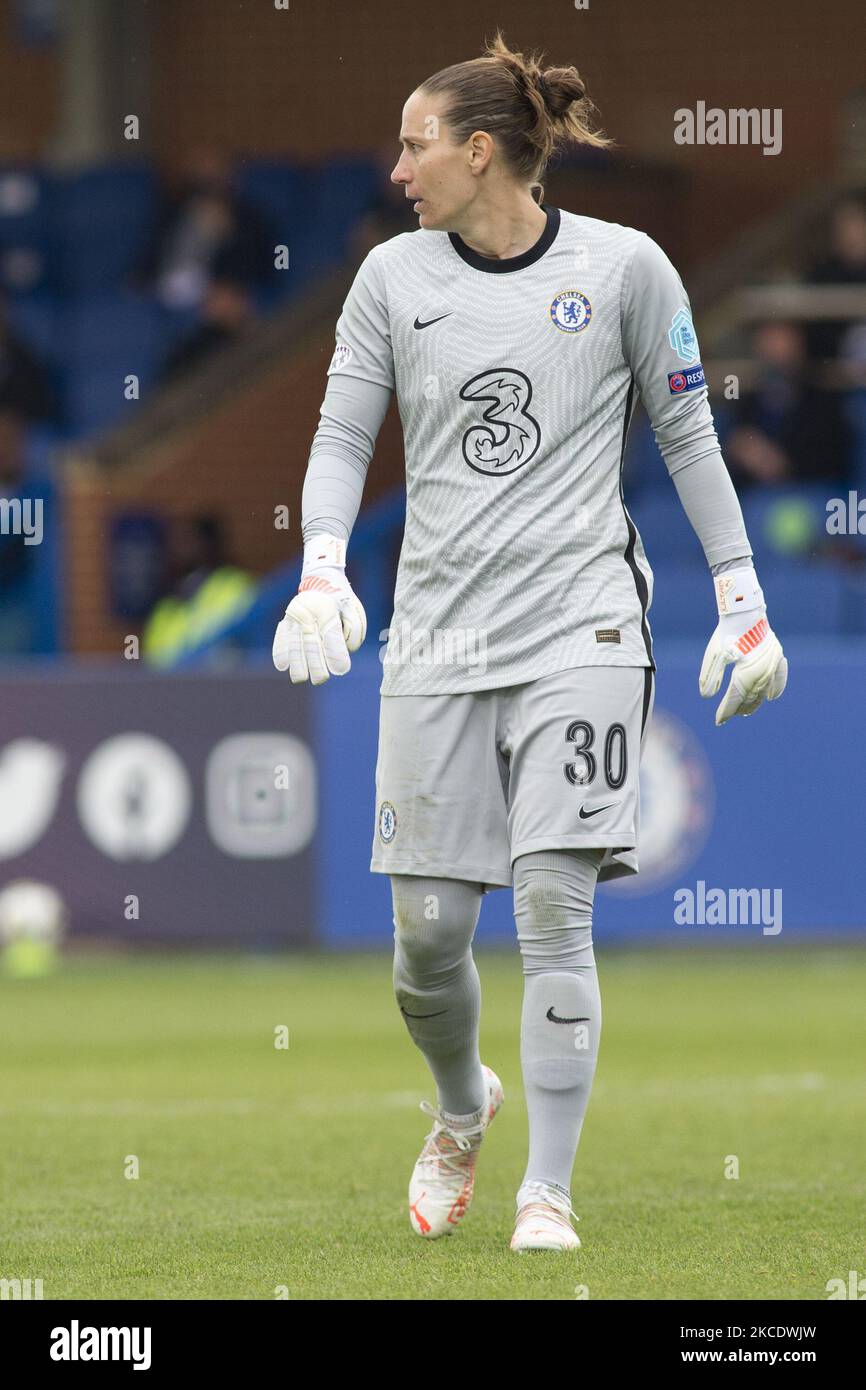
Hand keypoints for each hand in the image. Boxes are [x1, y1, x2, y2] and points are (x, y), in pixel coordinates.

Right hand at [272, 534, 366, 684]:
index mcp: (328, 607)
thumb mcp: (353, 610)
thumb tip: (346, 649)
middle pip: (311, 641)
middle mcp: (308, 610)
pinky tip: (282, 666)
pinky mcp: (286, 619)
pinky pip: (282, 636)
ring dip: (297, 662)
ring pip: (295, 641)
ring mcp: (294, 615)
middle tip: (321, 679)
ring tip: (300, 678)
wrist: (322, 579)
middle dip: (316, 663)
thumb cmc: (342, 601)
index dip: (336, 653)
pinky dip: (281, 651)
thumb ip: (354, 629)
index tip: (341, 670)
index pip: (331, 634)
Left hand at [699, 567, 787, 724]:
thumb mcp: (714, 655)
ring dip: (756, 701)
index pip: (735, 698)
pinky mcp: (776, 655)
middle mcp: (762, 671)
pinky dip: (776, 687)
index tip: (719, 721)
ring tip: (747, 711)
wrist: (745, 611)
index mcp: (746, 673)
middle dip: (740, 707)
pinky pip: (779, 676)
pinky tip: (772, 697)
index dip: (726, 710)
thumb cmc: (727, 633)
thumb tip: (706, 696)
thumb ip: (710, 677)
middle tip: (731, 716)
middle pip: (750, 696)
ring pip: (764, 689)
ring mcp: (772, 664)